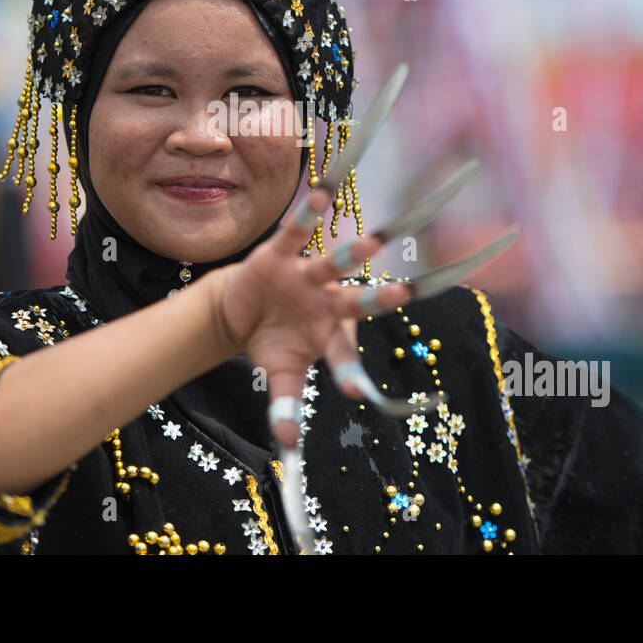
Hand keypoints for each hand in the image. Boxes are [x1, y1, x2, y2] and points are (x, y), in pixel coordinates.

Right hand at [211, 187, 414, 446]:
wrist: (242, 312)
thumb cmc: (272, 344)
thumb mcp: (279, 377)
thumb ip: (286, 406)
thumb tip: (289, 447)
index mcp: (329, 338)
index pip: (346, 359)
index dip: (351, 375)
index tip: (355, 393)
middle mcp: (326, 304)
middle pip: (356, 302)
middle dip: (378, 298)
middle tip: (401, 293)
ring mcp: (306, 277)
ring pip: (333, 265)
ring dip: (351, 254)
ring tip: (371, 243)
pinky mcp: (279, 255)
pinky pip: (295, 234)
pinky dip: (306, 215)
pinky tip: (321, 195)